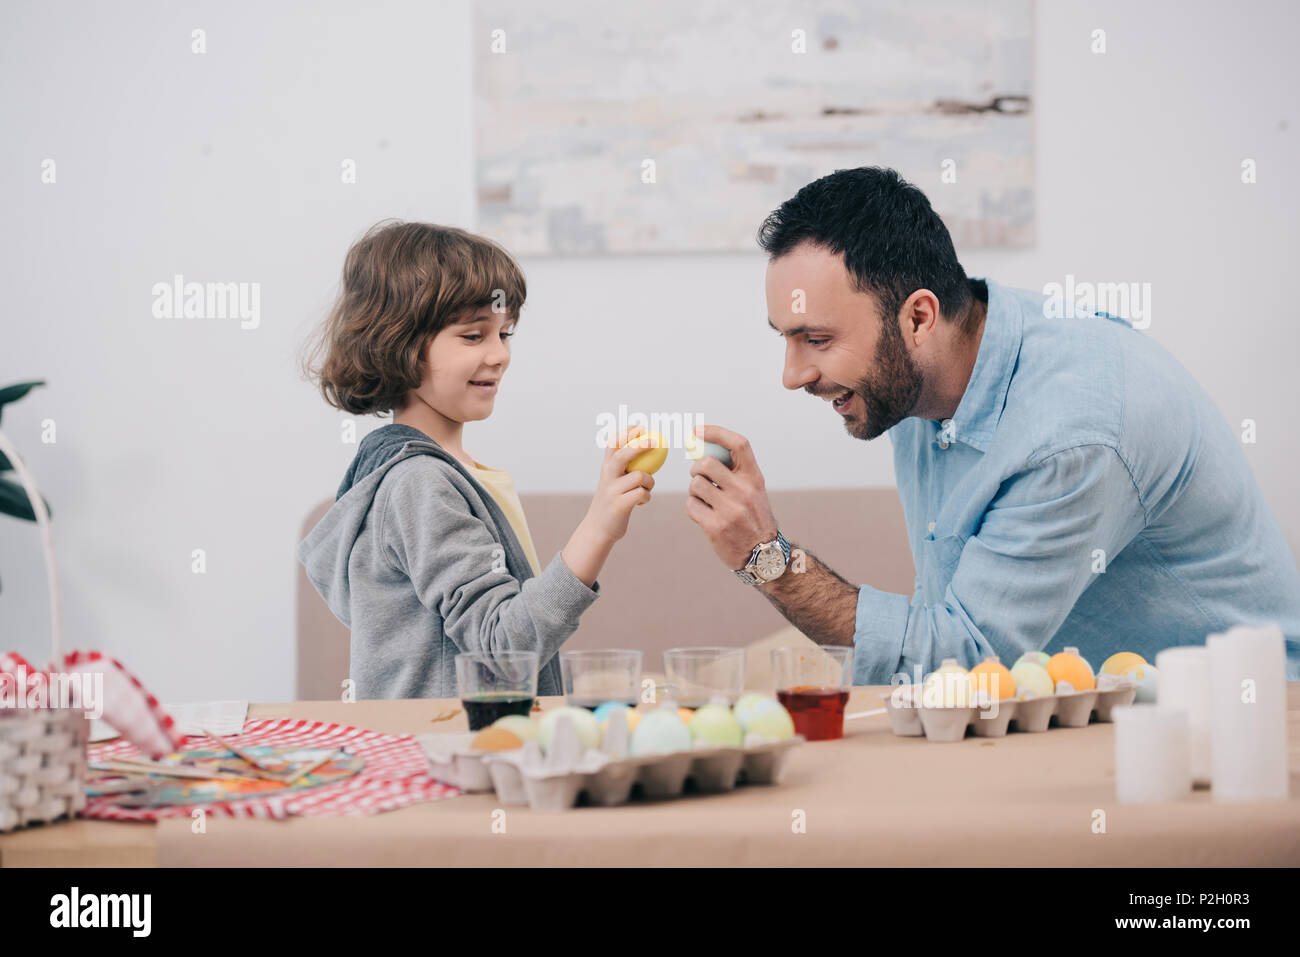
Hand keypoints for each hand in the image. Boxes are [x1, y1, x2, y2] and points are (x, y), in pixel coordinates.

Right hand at [582, 426, 654, 542]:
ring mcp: (612, 491)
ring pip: (640, 476)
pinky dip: (646, 496)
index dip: (626, 433)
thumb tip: (647, 449)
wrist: (598, 529)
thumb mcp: (613, 482)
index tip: (640, 426)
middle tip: (654, 441)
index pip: (613, 444)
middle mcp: (607, 476)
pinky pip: (642, 494)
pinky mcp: (619, 505)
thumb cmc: (612, 502)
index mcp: (606, 468)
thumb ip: (625, 468)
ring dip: (650, 482)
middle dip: (639, 445)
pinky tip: (642, 501)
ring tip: (646, 489)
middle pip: (623, 455)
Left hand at [684, 424, 778, 569]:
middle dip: (696, 469)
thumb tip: (703, 451)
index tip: (698, 431)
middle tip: (699, 477)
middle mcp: (744, 491)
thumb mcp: (754, 491)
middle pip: (707, 464)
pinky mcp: (716, 527)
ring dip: (694, 491)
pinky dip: (693, 508)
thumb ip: (735, 473)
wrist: (764, 555)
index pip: (738, 444)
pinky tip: (704, 515)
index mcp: (754, 478)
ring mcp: (730, 510)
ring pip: (695, 485)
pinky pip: (691, 506)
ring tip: (704, 500)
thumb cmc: (754, 518)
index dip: (716, 432)